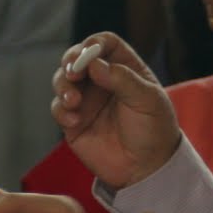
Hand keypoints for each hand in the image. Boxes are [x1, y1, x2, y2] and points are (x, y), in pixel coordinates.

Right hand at [51, 33, 181, 187]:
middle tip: (72, 72)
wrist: (145, 168)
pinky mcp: (73, 122)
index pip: (105, 44)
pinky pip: (58, 108)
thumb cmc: (153, 130)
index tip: (87, 53)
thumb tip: (94, 63)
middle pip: (77, 58)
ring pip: (62, 81)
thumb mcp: (147, 100)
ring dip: (63, 86)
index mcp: (124, 68)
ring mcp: (86, 100)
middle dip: (70, 62)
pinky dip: (61, 110)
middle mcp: (102, 81)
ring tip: (73, 101)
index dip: (93, 44)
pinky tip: (74, 120)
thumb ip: (122, 79)